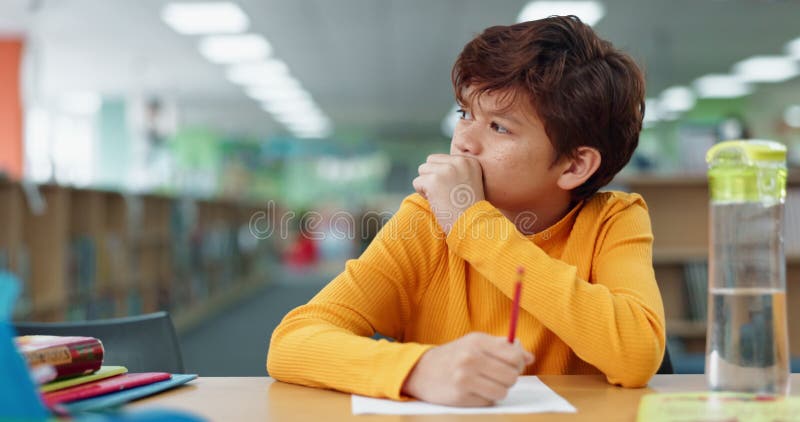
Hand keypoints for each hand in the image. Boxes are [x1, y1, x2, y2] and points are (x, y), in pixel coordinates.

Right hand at [401, 332, 533, 406]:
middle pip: (512, 376)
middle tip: (497, 375)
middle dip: (508, 378)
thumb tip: (529, 357)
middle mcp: (470, 358)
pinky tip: (473, 390)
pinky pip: (488, 401)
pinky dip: (485, 398)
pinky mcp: (460, 397)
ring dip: (498, 390)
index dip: (518, 363)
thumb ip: (503, 348)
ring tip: (485, 383)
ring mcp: (464, 378)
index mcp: (477, 341)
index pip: (514, 356)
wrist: (421, 370)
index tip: (511, 364)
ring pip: (503, 391)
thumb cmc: (455, 355)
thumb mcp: (476, 343)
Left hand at [412, 154, 484, 234]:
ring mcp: (446, 170)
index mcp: (469, 161)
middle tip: (444, 193)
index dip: (441, 176)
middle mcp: (459, 161)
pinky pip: (417, 182)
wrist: (472, 226)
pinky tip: (436, 202)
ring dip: (426, 184)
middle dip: (432, 176)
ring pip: (422, 169)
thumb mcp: (469, 182)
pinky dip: (422, 194)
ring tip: (441, 197)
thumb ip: (455, 170)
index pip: (442, 159)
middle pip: (430, 161)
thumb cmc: (469, 210)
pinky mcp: (434, 181)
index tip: (453, 190)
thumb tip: (432, 164)